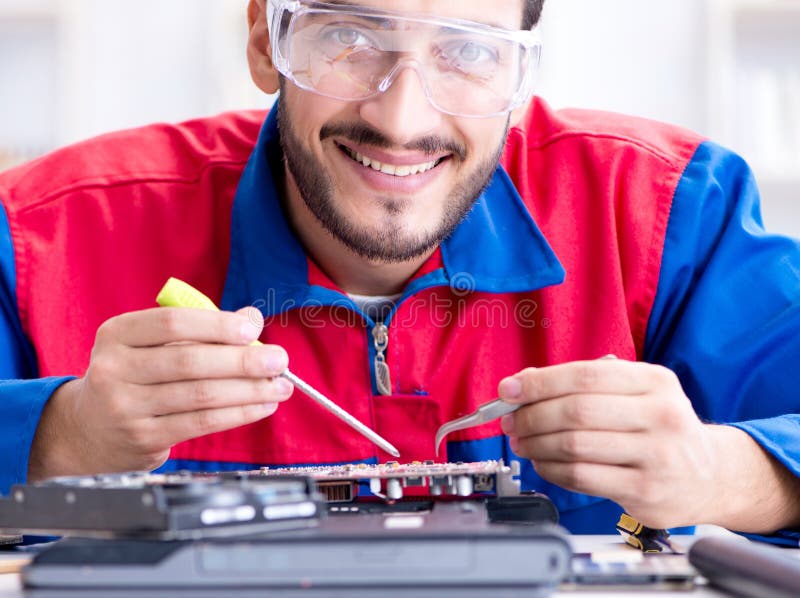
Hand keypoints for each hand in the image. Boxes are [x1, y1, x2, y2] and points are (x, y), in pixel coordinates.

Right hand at [28, 306, 291, 479]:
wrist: (90, 429)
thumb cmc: (135, 376)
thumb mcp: (152, 345)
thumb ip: (200, 329)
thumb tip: (252, 319)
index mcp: (117, 334)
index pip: (172, 322)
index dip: (216, 325)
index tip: (252, 329)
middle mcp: (115, 369)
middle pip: (190, 362)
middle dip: (243, 361)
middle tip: (279, 359)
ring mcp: (126, 407)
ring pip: (201, 396)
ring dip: (249, 390)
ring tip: (280, 386)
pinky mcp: (144, 437)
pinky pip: (202, 423)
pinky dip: (239, 413)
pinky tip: (262, 405)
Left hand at [497, 359, 719, 528]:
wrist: (712, 475)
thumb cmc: (662, 428)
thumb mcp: (640, 393)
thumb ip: (588, 385)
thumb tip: (524, 384)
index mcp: (655, 381)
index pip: (586, 375)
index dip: (540, 382)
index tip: (509, 389)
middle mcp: (661, 415)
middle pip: (577, 411)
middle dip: (531, 415)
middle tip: (510, 420)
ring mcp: (656, 455)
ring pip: (575, 446)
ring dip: (536, 444)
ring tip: (522, 442)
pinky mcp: (645, 491)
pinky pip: (581, 477)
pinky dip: (551, 469)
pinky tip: (544, 463)